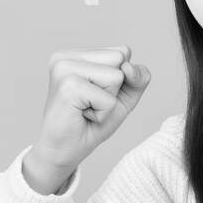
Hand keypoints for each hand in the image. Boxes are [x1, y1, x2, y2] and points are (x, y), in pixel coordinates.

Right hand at [26, 45, 151, 181]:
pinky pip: (109, 99)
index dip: (121, 79)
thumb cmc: (92, 122)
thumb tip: (128, 66)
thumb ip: (138, 77)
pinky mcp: (68, 87)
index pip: (123, 51)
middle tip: (90, 103)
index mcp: (75, 53)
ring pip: (117, 76)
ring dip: (108, 101)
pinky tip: (82, 116)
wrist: (66, 151)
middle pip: (121, 59)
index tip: (96, 95)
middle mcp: (65, 57)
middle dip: (115, 88)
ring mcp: (64, 69)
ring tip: (86, 109)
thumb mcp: (124, 95)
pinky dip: (103, 113)